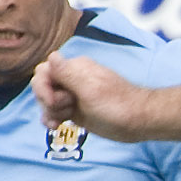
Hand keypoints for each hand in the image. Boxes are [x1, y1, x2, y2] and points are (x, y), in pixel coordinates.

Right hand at [33, 53, 147, 140]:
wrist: (137, 122)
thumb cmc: (117, 105)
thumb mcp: (90, 89)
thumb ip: (68, 74)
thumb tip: (52, 55)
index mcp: (74, 69)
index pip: (43, 71)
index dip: (43, 87)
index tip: (53, 101)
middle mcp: (72, 80)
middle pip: (43, 86)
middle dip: (46, 100)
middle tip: (65, 110)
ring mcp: (73, 96)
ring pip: (47, 100)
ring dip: (48, 111)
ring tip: (61, 122)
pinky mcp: (75, 110)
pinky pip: (55, 111)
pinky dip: (51, 118)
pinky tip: (55, 125)